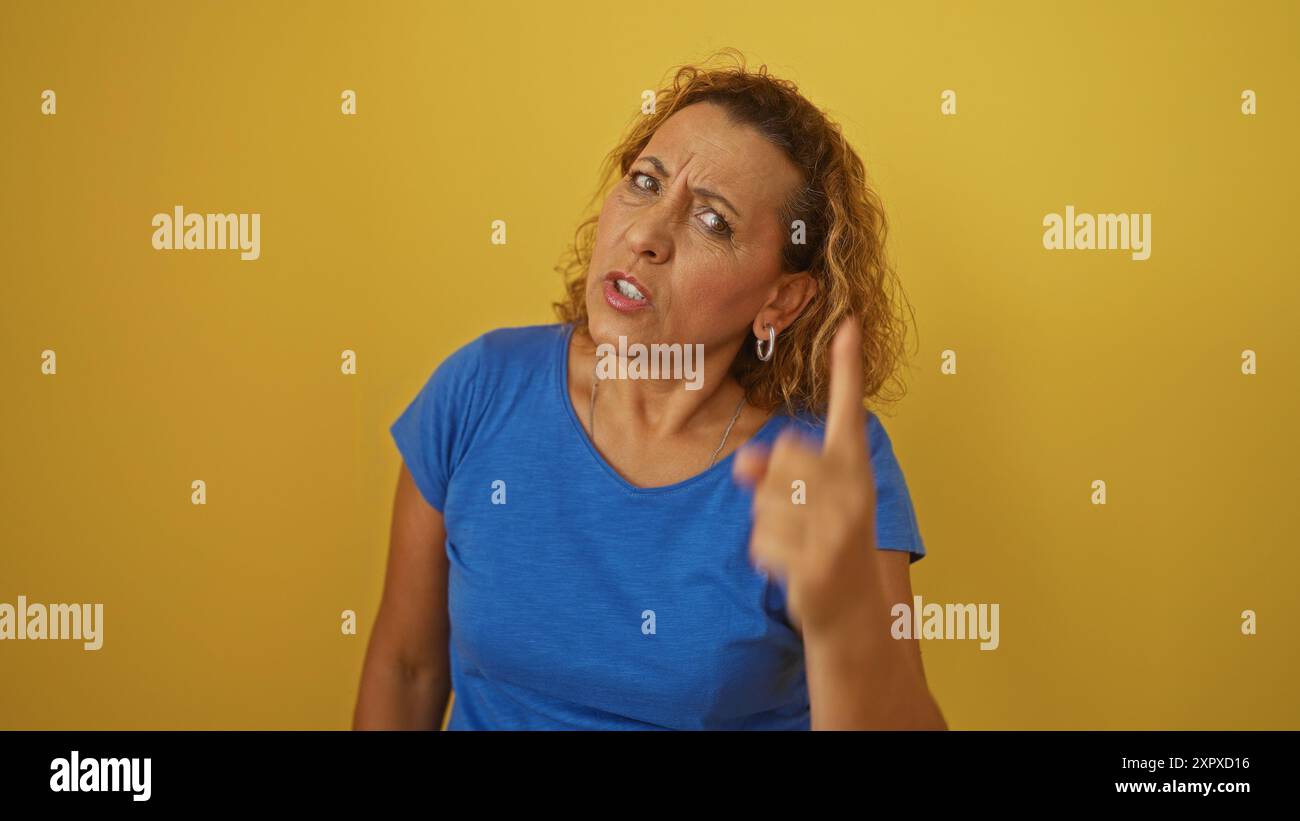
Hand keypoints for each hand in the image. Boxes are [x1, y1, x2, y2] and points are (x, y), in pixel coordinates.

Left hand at [732, 315, 881, 637]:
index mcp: (854, 469)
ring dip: (766, 525)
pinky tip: (792, 568)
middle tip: (799, 516)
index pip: (850, 410)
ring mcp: (839, 528)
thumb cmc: (824, 538)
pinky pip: (760, 542)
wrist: (851, 609)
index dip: (847, 367)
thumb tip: (744, 463)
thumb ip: (775, 466)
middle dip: (772, 485)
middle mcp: (854, 492)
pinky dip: (764, 557)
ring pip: (763, 502)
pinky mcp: (818, 564)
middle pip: (781, 455)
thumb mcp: (806, 498)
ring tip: (797, 542)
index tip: (848, 324)